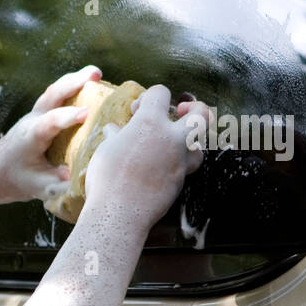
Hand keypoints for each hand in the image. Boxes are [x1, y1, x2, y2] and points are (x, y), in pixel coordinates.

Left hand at [0, 65, 102, 207]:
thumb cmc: (14, 180)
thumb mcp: (33, 188)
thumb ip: (52, 185)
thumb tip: (71, 177)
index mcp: (30, 137)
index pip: (49, 122)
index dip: (67, 117)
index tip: (86, 113)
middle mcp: (32, 121)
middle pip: (51, 96)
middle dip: (73, 83)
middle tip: (95, 74)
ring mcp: (34, 115)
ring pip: (53, 91)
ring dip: (74, 80)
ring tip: (95, 72)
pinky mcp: (39, 115)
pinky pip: (55, 96)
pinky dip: (71, 86)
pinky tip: (87, 82)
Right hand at [83, 84, 212, 228]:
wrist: (118, 212)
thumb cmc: (107, 178)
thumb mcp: (105, 151)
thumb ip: (116, 136)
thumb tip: (114, 130)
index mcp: (150, 123)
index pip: (160, 93)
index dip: (149, 97)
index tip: (137, 109)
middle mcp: (171, 138)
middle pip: (200, 115)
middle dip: (194, 109)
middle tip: (179, 113)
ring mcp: (180, 161)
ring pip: (199, 145)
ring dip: (189, 141)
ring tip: (171, 144)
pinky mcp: (180, 181)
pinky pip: (186, 167)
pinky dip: (178, 163)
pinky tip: (162, 167)